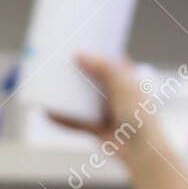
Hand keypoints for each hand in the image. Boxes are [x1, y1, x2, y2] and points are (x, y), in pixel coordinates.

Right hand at [48, 54, 166, 166]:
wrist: (140, 147)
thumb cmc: (138, 113)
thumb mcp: (122, 84)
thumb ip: (103, 67)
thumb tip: (78, 54)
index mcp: (126, 79)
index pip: (111, 60)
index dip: (97, 50)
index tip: (80, 41)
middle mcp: (115, 93)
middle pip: (91, 78)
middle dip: (76, 71)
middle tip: (58, 61)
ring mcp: (104, 111)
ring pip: (81, 100)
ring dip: (66, 95)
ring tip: (48, 84)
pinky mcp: (96, 127)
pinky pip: (74, 122)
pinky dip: (60, 118)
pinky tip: (47, 113)